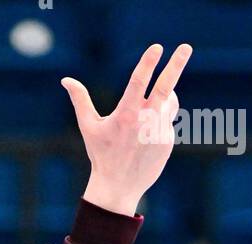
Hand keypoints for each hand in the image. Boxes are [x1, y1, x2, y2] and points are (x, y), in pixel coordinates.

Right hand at [61, 43, 192, 215]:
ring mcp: (158, 132)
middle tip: (185, 47)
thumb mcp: (89, 127)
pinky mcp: (167, 141)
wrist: (118, 187)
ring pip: (168, 102)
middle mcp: (144, 122)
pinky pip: (168, 120)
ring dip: (163, 98)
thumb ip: (80, 100)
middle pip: (165, 87)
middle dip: (175, 65)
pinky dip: (159, 120)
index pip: (138, 83)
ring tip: (147, 113)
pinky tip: (146, 138)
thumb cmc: (101, 154)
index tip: (156, 48)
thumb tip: (66, 80)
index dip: (148, 63)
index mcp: (125, 116)